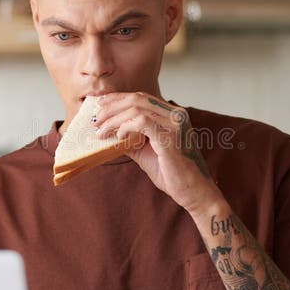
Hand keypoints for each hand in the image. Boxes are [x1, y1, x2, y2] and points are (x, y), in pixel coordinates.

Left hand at [93, 92, 220, 212]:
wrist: (193, 192)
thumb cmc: (172, 174)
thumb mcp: (146, 152)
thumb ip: (131, 139)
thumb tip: (109, 132)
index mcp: (172, 115)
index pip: (142, 97)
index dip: (118, 98)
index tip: (100, 105)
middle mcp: (176, 115)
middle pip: (138, 99)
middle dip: (112, 106)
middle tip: (96, 119)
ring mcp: (175, 124)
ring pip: (137, 109)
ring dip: (114, 119)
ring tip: (101, 131)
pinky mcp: (170, 137)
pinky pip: (142, 122)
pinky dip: (126, 127)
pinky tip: (119, 136)